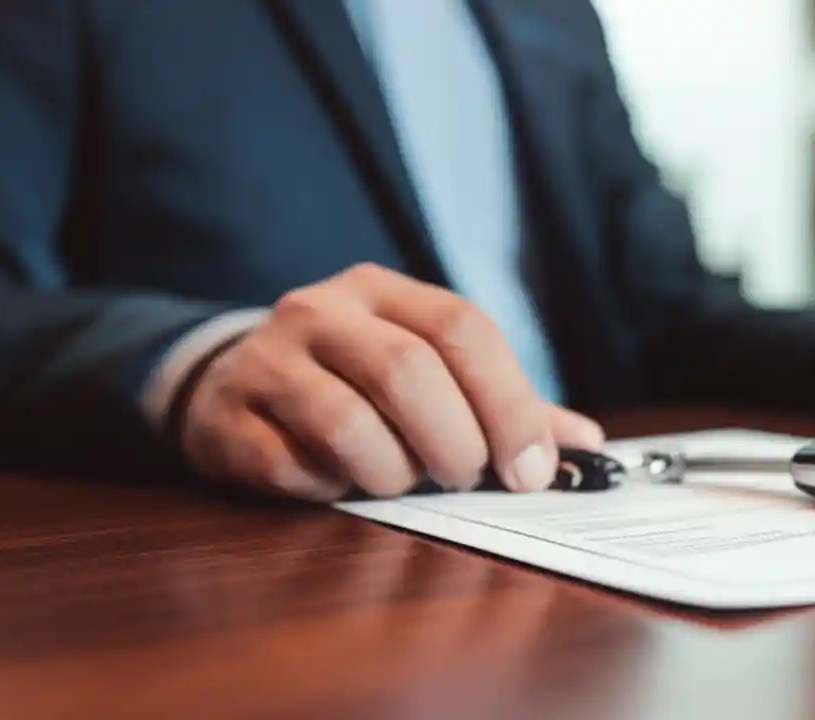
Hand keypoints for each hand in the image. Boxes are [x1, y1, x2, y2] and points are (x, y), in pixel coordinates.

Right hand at [178, 263, 604, 500]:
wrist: (231, 382)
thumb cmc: (351, 381)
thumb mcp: (427, 371)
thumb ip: (503, 404)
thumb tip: (585, 445)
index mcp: (382, 291)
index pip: (462, 328)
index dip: (508, 403)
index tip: (532, 468)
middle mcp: (321, 312)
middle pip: (408, 372)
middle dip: (454, 442)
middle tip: (466, 477)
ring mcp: (267, 362)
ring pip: (349, 425)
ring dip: (395, 473)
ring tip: (401, 480)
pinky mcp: (229, 420)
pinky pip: (294, 468)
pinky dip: (333, 489)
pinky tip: (340, 483)